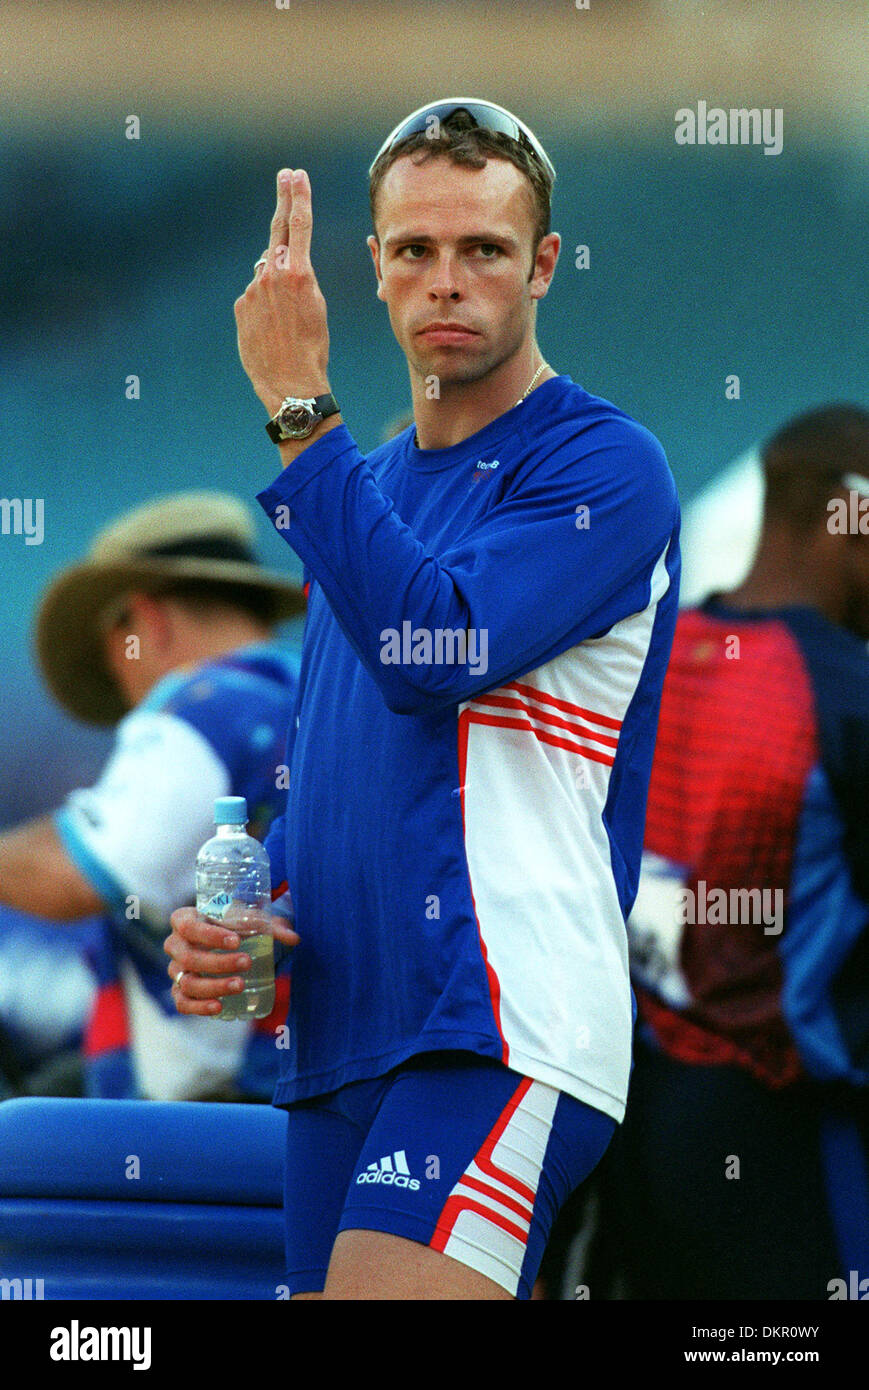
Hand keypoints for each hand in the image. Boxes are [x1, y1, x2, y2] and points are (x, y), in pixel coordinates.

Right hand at [165, 907, 299, 1016]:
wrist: (226, 940)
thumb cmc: (235, 925)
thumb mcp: (250, 920)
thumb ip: (273, 927)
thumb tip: (295, 939)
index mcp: (184, 919)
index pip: (188, 926)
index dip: (210, 935)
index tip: (236, 940)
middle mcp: (174, 945)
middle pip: (188, 957)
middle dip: (218, 962)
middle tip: (246, 962)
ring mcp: (176, 970)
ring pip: (187, 982)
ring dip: (213, 986)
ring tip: (240, 985)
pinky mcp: (181, 991)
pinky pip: (183, 1002)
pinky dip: (198, 1007)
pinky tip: (219, 1007)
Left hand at [234, 168, 330, 414]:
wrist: (290, 382)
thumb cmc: (312, 347)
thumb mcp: (316, 307)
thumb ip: (299, 277)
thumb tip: (277, 260)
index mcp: (300, 274)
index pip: (299, 225)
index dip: (298, 197)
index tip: (296, 175)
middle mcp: (273, 275)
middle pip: (278, 231)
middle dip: (284, 201)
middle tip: (285, 175)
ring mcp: (253, 290)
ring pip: (266, 273)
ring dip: (275, 285)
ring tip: (286, 317)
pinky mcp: (240, 306)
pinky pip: (254, 297)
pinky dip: (262, 307)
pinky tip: (271, 330)